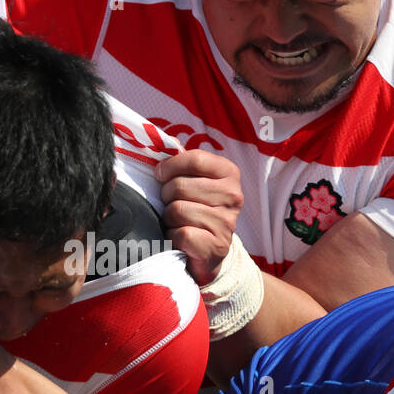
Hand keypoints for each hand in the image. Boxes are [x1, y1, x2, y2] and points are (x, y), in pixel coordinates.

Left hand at [157, 150, 243, 285]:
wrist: (208, 253)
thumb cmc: (196, 210)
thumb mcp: (193, 181)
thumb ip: (181, 161)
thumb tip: (168, 141)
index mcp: (229, 173)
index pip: (194, 158)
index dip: (170, 166)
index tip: (160, 175)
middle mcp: (234, 196)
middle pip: (180, 186)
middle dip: (166, 196)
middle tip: (172, 204)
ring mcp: (227, 222)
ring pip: (178, 210)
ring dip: (169, 218)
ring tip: (177, 222)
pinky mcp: (217, 246)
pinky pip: (181, 233)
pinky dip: (173, 237)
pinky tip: (180, 239)